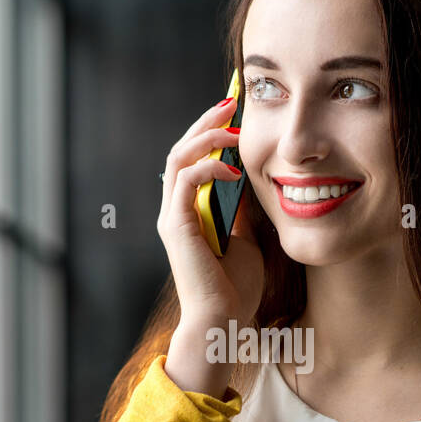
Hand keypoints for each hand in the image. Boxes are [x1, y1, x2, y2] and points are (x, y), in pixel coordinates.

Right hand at [157, 95, 265, 329]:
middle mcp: (175, 209)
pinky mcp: (176, 225)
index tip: (236, 113)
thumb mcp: (245, 237)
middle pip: (182, 149)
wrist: (224, 320)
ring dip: (206, 136)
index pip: (194, 159)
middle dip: (207, 122)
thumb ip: (240, 209)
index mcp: (189, 211)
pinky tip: (233, 169)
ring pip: (178, 157)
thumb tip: (248, 179)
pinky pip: (186, 181)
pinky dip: (208, 167)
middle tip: (231, 102)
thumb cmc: (234, 287)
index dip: (211, 132)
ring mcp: (172, 216)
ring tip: (231, 125)